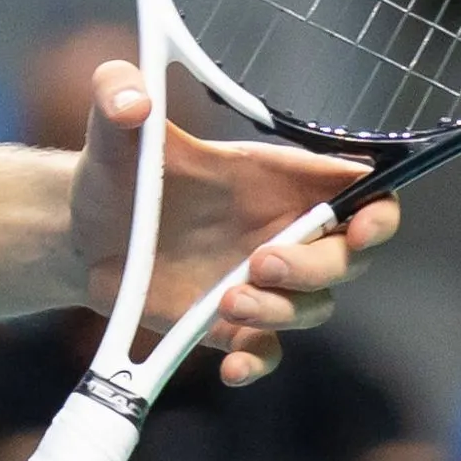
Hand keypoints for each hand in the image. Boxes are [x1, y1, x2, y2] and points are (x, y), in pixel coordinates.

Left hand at [70, 60, 397, 385]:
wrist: (83, 232)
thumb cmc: (116, 170)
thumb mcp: (112, 127)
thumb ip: (117, 93)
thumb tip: (130, 99)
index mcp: (273, 177)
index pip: (358, 189)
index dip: (377, 210)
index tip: (362, 224)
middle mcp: (280, 229)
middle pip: (348, 256)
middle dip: (318, 265)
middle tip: (260, 262)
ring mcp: (260, 282)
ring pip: (313, 306)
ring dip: (281, 310)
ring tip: (228, 300)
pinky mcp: (233, 326)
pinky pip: (267, 352)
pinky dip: (257, 363)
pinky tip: (230, 367)